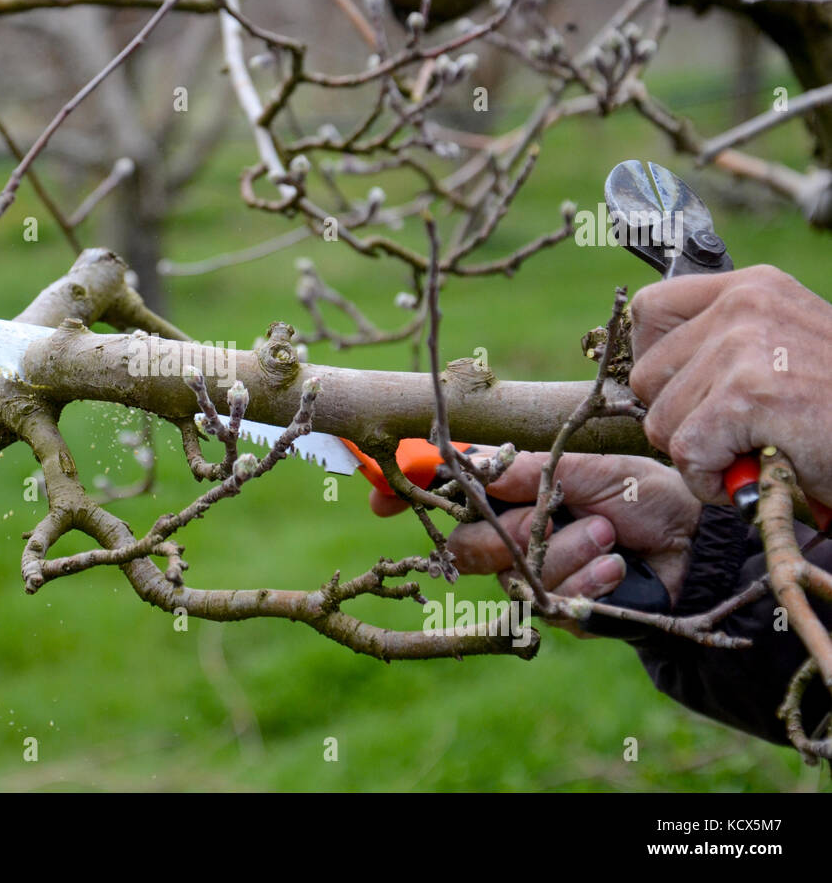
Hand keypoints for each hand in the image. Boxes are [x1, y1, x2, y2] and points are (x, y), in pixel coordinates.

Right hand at [427, 452, 700, 631]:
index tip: (379, 494)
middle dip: (514, 528)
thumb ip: (525, 471)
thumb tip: (468, 464)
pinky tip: (615, 566)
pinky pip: (547, 599)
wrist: (697, 549)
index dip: (406, 494)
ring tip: (609, 533)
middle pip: (465, 544)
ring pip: (508, 571)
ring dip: (562, 549)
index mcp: (509, 493)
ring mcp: (529, 576)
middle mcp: (509, 535)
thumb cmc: (645, 497)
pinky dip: (585, 578)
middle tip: (559, 511)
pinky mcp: (555, 612)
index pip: (444, 495)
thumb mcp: (586, 469)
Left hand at [629, 264, 831, 508]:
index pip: (649, 311)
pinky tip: (754, 469)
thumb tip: (642, 379)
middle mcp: (744, 305)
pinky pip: (686, 453)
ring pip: (660, 421)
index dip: (655, 362)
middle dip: (679, 418)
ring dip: (700, 454)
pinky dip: (712, 480)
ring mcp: (743, 347)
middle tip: (735, 433)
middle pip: (646, 376)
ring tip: (754, 449)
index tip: (686, 391)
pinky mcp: (747, 396)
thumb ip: (722, 346)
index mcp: (751, 287)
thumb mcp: (783, 348)